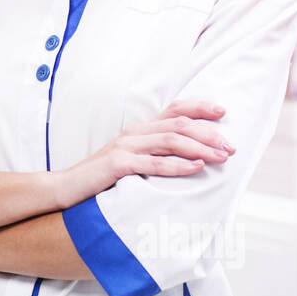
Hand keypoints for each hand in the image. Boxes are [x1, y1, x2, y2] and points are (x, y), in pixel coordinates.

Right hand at [54, 99, 233, 208]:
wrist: (65, 188)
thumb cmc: (100, 178)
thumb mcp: (130, 161)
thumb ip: (152, 156)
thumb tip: (186, 160)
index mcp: (139, 130)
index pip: (174, 110)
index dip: (199, 107)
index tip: (223, 111)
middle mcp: (134, 133)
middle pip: (179, 124)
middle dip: (209, 133)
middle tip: (231, 146)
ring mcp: (125, 146)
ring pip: (171, 140)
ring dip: (201, 148)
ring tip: (222, 157)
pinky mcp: (118, 164)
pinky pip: (154, 163)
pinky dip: (179, 165)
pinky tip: (196, 167)